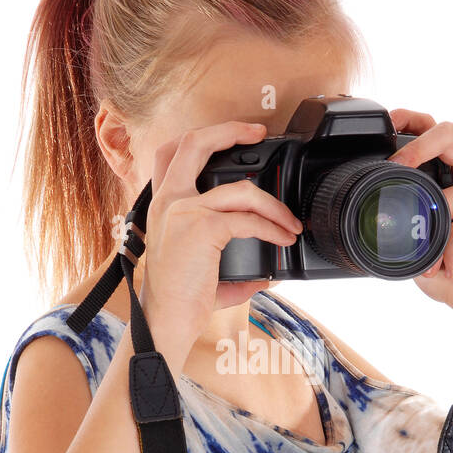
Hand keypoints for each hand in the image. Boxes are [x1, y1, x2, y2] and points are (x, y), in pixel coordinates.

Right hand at [136, 120, 302, 368]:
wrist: (166, 322)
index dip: (204, 136)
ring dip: (274, 204)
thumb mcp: (200, 266)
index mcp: (162, 205)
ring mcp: (182, 211)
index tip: (235, 135)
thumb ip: (230, 257)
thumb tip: (269, 268)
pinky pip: (247, 219)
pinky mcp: (201, 227)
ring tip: (291, 223)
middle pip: (194, 144)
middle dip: (230, 130)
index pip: (172, 153)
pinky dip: (272, 228)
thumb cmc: (180, 299)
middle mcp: (167, 201)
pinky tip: (283, 240)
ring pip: (240, 189)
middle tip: (259, 132)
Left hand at [388, 110, 452, 330]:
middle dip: (417, 148)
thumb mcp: (416, 243)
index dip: (412, 119)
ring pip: (447, 197)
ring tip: (433, 262)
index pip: (435, 133)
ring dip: (432, 237)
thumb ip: (403, 220)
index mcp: (452, 176)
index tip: (389, 121)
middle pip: (449, 134)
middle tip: (397, 168)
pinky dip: (449, 253)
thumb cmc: (450, 271)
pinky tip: (452, 266)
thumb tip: (374, 213)